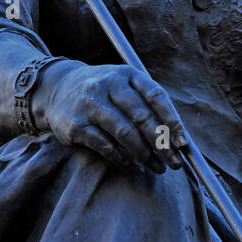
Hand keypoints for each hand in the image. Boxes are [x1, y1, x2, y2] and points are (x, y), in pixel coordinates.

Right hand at [33, 61, 186, 173]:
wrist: (57, 89)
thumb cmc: (104, 93)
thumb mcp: (125, 86)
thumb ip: (149, 107)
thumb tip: (178, 140)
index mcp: (127, 74)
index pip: (156, 96)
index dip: (172, 121)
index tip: (183, 144)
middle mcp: (108, 85)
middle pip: (141, 117)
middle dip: (161, 144)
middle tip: (174, 162)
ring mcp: (90, 105)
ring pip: (125, 134)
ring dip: (145, 155)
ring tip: (158, 167)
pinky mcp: (76, 125)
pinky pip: (106, 147)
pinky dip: (124, 160)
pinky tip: (135, 167)